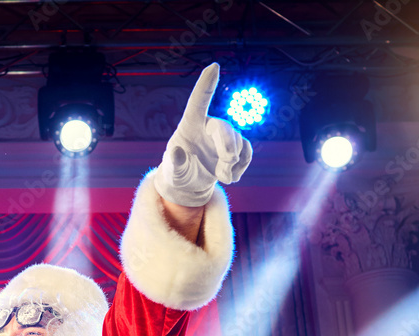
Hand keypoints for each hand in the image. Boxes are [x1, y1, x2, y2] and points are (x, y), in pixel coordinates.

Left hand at [155, 63, 252, 206]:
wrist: (188, 184)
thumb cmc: (177, 173)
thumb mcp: (172, 172)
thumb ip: (174, 163)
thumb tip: (177, 152)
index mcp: (189, 126)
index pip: (198, 102)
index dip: (206, 85)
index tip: (214, 66)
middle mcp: (207, 127)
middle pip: (224, 127)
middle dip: (228, 144)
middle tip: (228, 161)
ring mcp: (222, 137)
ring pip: (238, 141)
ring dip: (233, 161)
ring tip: (223, 176)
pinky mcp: (234, 148)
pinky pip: (246, 152)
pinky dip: (242, 165)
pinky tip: (231, 177)